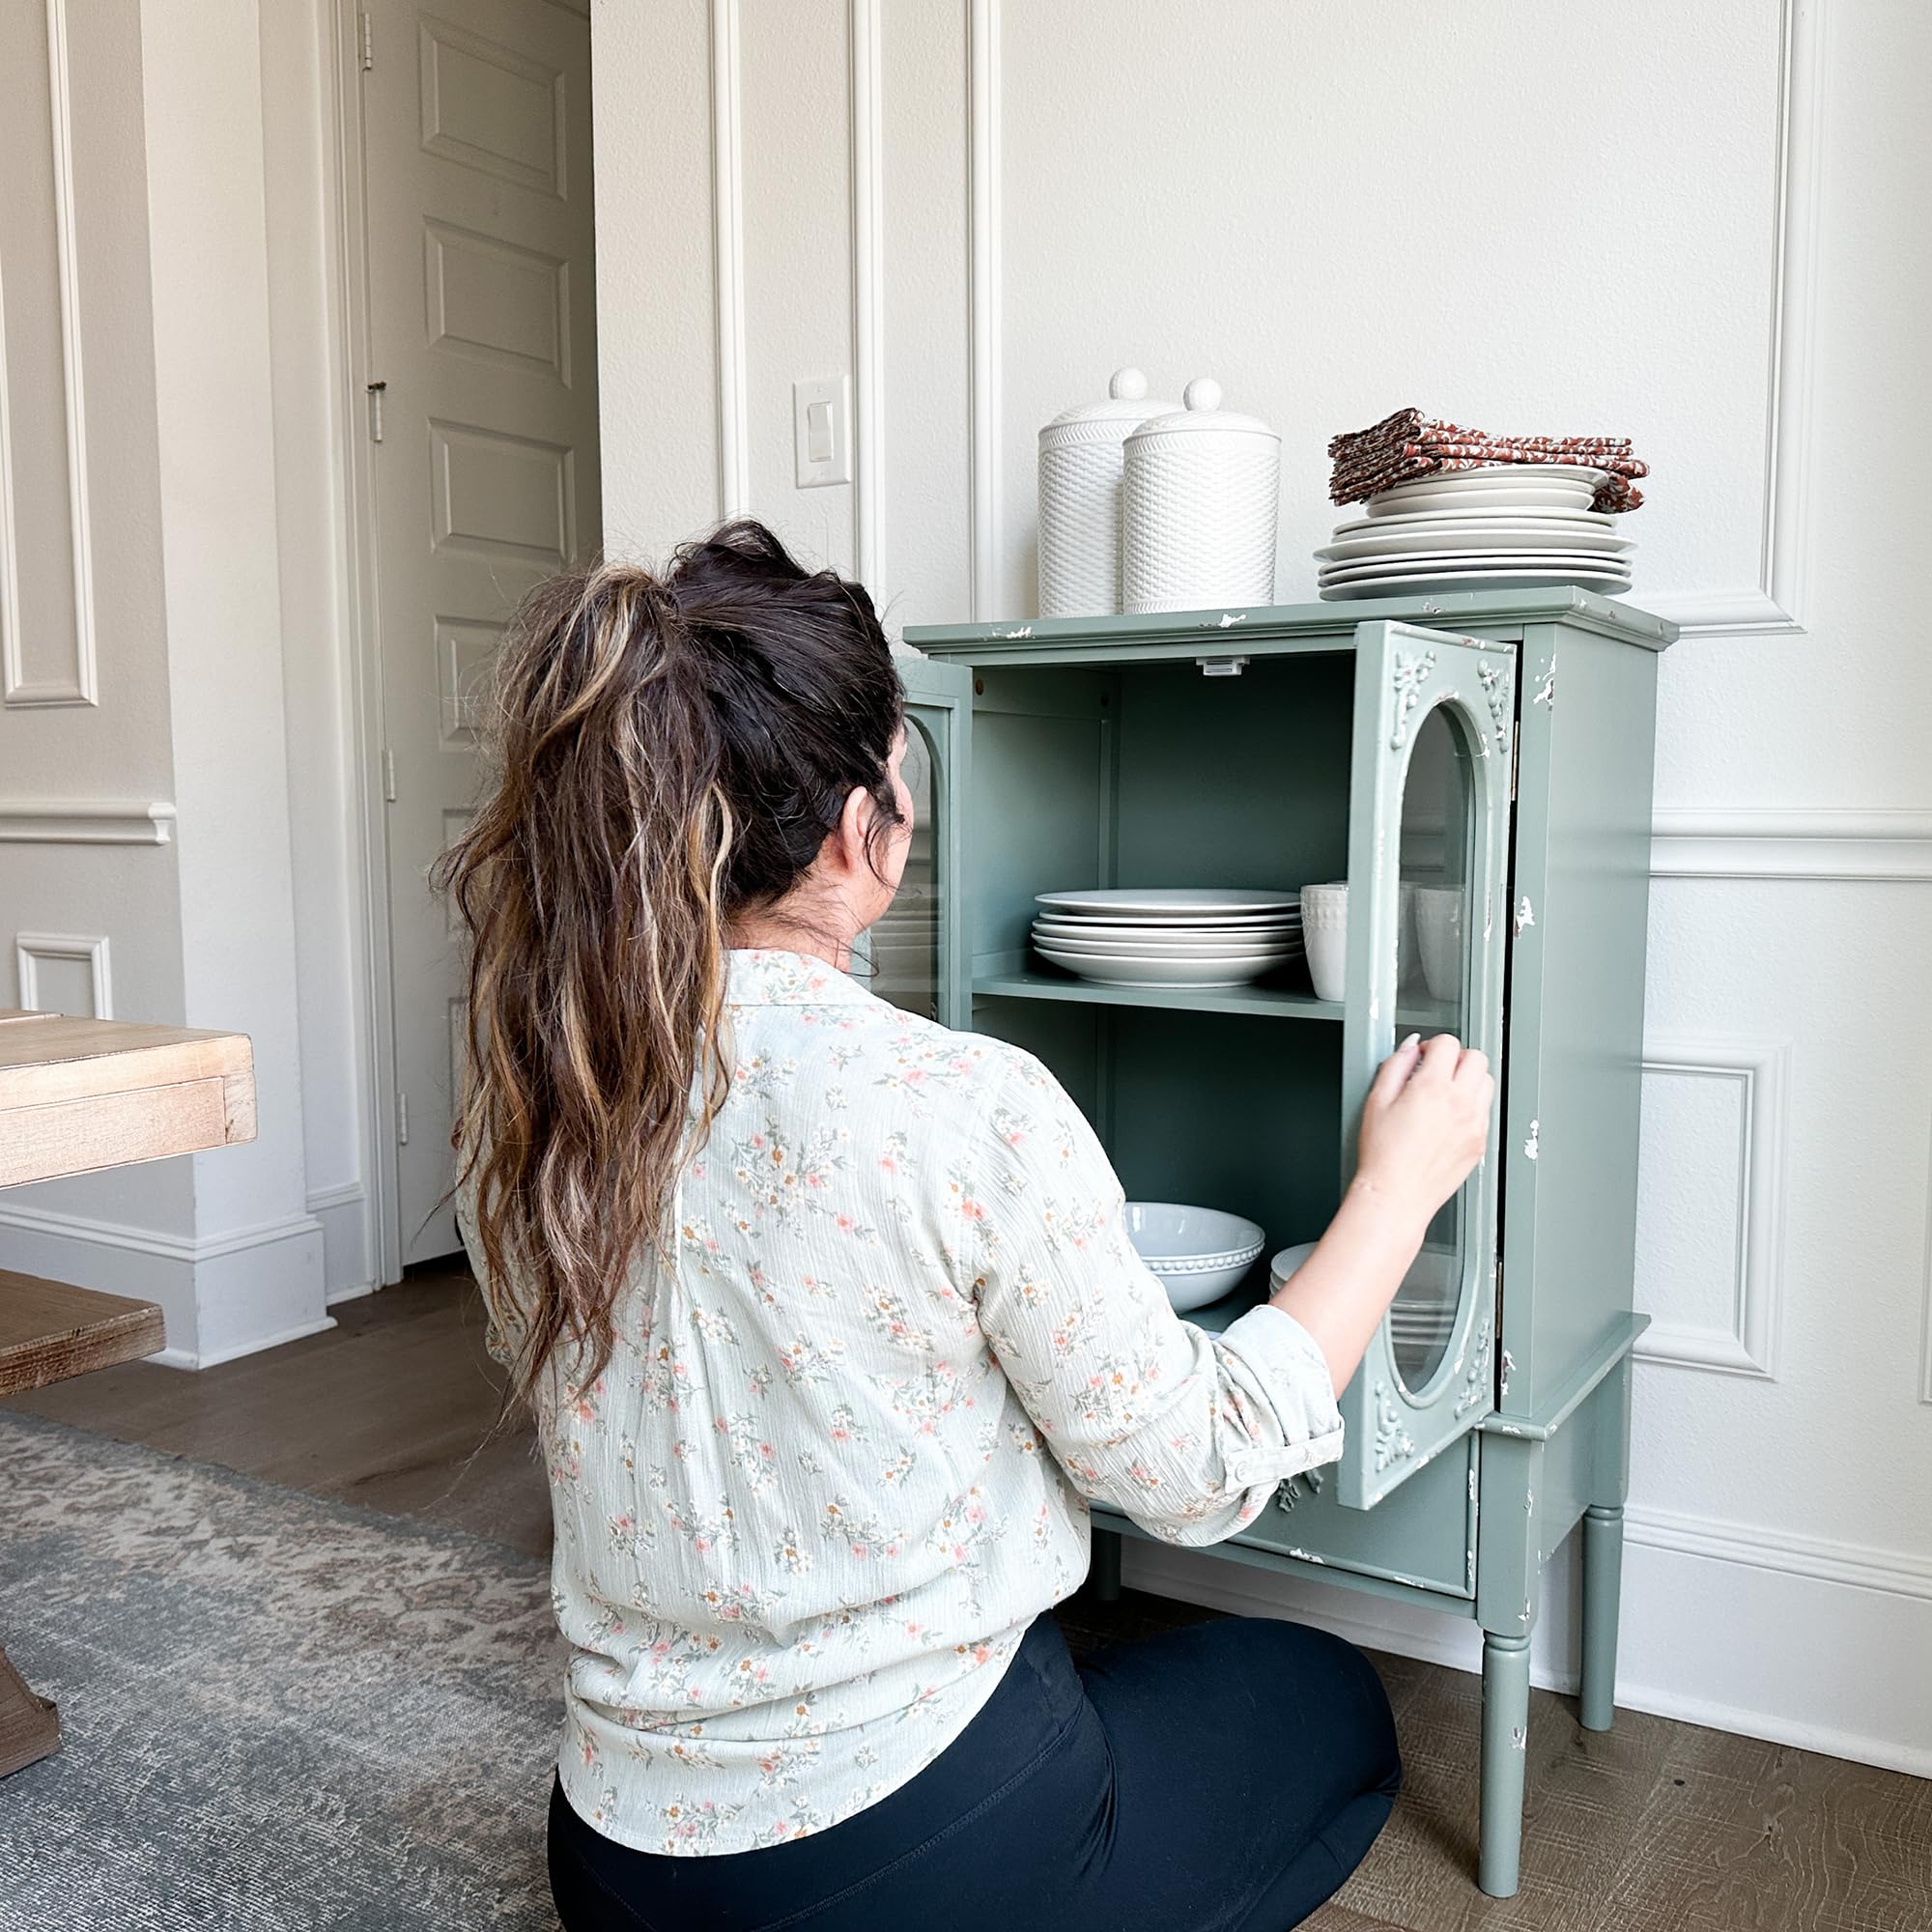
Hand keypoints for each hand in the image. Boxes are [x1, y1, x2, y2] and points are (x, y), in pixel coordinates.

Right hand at [1354, 1033, 1493, 1227]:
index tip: (1423, 1056)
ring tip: (1447, 1092)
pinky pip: (1487, 1111)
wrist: (1397, 1194)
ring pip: (1487, 1082)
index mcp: (1432, 1088)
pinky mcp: (1480, 1143)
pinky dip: (1473, 1105)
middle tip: (1439, 1069)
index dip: (1432, 1045)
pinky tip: (1450, 1116)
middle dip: (1457, 1057)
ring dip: (1470, 1079)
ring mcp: (1475, 1124)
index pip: (1448, 1044)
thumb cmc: (1383, 1155)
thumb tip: (1409, 1047)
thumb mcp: (1376, 1100)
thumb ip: (1394, 1065)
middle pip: (1477, 1057)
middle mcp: (1460, 1103)